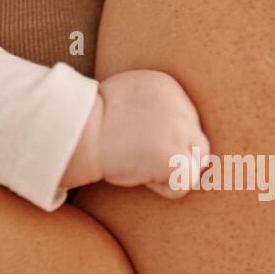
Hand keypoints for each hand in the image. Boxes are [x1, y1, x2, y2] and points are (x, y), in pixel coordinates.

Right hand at [96, 70, 210, 197]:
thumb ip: (151, 108)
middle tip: (135, 154)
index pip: (185, 120)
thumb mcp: (125, 98)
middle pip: (196, 142)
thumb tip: (165, 131)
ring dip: (170, 170)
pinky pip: (185, 183)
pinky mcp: (175, 155)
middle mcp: (181, 104)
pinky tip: (141, 174)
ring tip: (139, 163)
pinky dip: (165, 188)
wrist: (78, 132)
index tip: (130, 136)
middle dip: (171, 155)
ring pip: (196, 163)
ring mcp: (181, 130)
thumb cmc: (92, 122)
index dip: (160, 137)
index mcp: (168, 85)